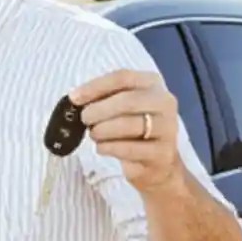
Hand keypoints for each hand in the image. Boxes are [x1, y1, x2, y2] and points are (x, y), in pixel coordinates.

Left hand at [70, 69, 181, 192]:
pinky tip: (102, 148)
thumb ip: (102, 99)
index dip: (95, 87)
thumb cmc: (132, 129)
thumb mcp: (120, 108)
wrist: (157, 163)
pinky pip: (129, 148)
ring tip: (94, 134)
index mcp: (153, 84)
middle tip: (84, 119)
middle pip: (128, 100)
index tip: (74, 98)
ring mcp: (167, 129)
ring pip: (130, 125)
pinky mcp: (161, 154)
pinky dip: (109, 147)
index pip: (123, 78)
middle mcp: (165, 103)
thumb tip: (75, 99)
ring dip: (103, 130)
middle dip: (99, 110)